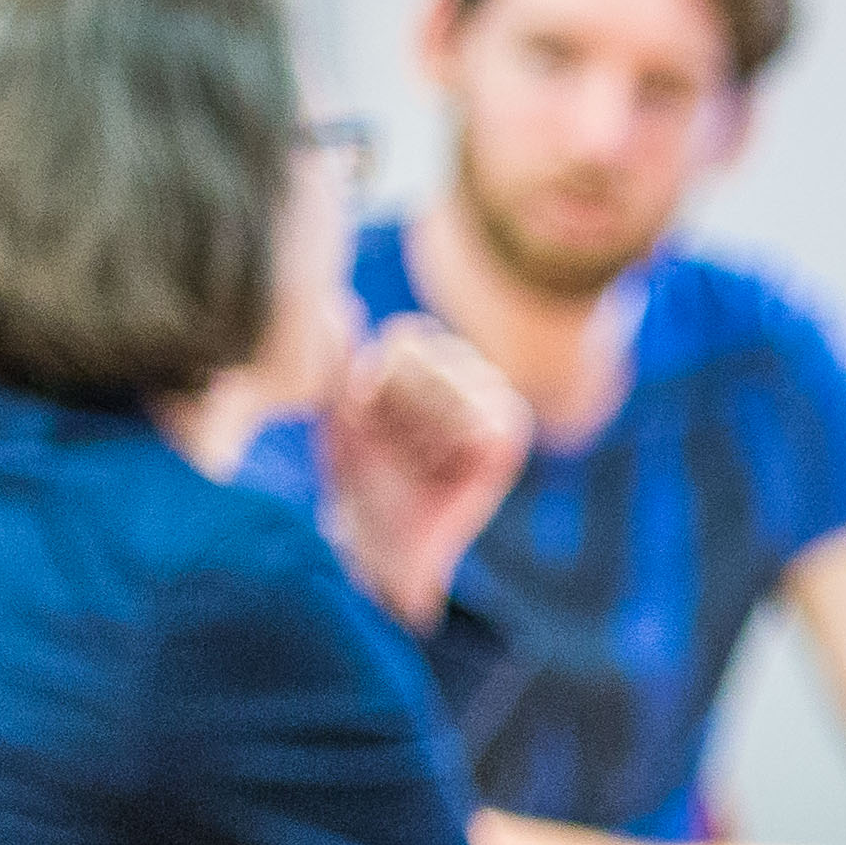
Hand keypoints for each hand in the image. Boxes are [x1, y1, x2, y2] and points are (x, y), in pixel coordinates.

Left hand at [318, 314, 528, 625]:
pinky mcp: (507, 441)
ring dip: (427, 423)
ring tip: (419, 456)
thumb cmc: (358, 477)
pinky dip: (458, 436)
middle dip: (401, 400)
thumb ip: (341, 361)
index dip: (379, 376)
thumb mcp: (341, 413)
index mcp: (424, 365)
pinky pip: (492, 413)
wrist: (382, 541)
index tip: (364, 416)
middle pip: (432, 355)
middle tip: (398, 445)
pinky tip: (442, 463)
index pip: (409, 336)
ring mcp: (490, 407)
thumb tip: (338, 303)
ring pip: (461, 380)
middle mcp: (462, 378)